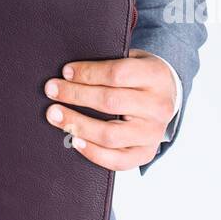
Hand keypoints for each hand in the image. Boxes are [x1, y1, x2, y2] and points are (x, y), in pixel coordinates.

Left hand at [42, 48, 177, 170]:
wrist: (169, 97)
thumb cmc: (141, 75)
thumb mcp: (134, 58)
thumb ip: (109, 62)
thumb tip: (70, 71)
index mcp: (155, 77)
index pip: (117, 74)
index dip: (88, 73)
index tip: (66, 71)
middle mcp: (158, 107)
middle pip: (110, 102)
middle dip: (75, 95)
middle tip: (51, 90)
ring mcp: (153, 134)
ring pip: (110, 134)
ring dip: (77, 124)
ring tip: (55, 115)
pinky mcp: (146, 153)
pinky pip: (117, 160)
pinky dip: (93, 152)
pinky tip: (74, 140)